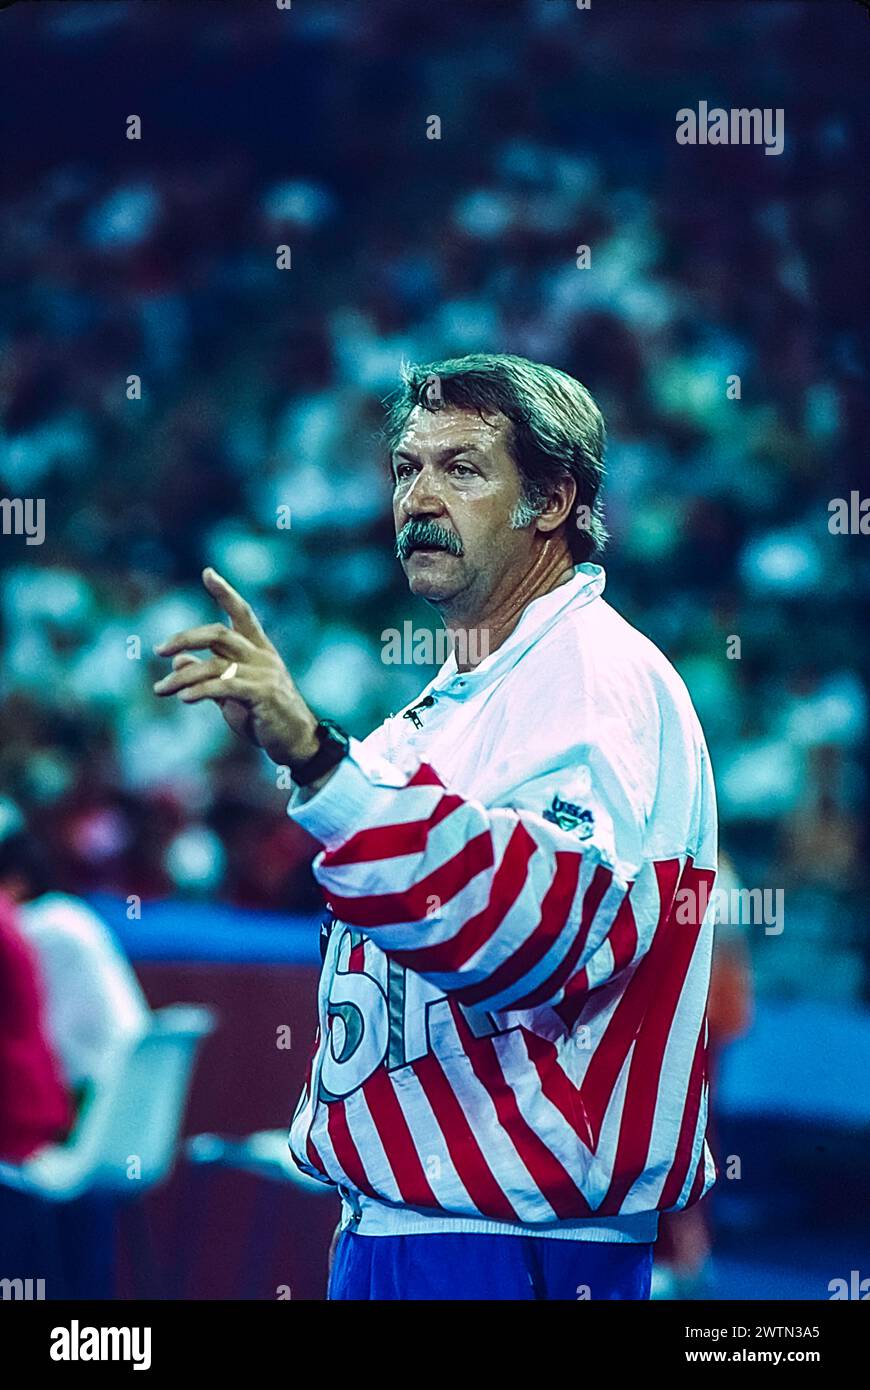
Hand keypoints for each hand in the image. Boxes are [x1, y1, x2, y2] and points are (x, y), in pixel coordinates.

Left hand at [153, 568, 320, 768]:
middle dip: (186, 638)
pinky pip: (223, 687)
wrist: (296, 743)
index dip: (224, 593)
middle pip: (219, 634)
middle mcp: (262, 656)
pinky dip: (200, 691)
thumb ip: (208, 675)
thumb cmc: (265, 717)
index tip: (207, 572)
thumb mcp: (232, 694)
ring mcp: (264, 674)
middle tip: (159, 649)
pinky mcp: (262, 694)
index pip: (242, 613)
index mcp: (259, 650)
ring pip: (213, 665)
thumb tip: (179, 661)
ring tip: (160, 689)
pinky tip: (184, 698)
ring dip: (181, 678)